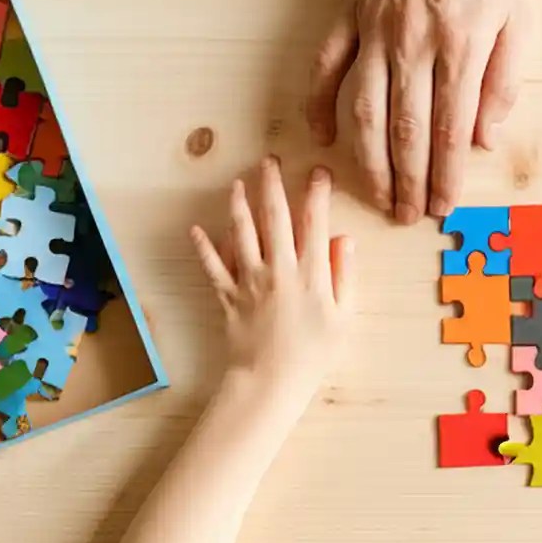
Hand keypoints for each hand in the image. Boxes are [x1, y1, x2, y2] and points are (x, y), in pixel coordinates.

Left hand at [190, 159, 356, 403]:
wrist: (271, 382)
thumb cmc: (314, 354)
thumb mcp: (344, 317)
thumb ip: (344, 275)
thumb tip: (343, 240)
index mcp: (311, 273)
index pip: (315, 222)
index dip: (316, 193)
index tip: (318, 172)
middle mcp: (279, 269)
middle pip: (274, 217)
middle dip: (272, 185)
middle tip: (270, 161)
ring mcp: (250, 280)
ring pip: (242, 233)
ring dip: (239, 204)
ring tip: (238, 183)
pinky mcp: (228, 296)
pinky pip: (213, 266)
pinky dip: (204, 247)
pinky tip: (197, 229)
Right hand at [307, 0, 531, 222]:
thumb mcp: (517, 15)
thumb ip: (503, 80)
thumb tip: (486, 137)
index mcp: (460, 47)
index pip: (450, 130)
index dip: (446, 175)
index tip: (442, 207)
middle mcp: (413, 44)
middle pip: (405, 130)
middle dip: (407, 181)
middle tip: (406, 216)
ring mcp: (374, 29)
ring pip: (364, 109)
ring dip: (369, 160)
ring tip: (376, 195)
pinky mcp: (347, 13)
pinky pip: (324, 65)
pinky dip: (317, 104)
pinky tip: (323, 138)